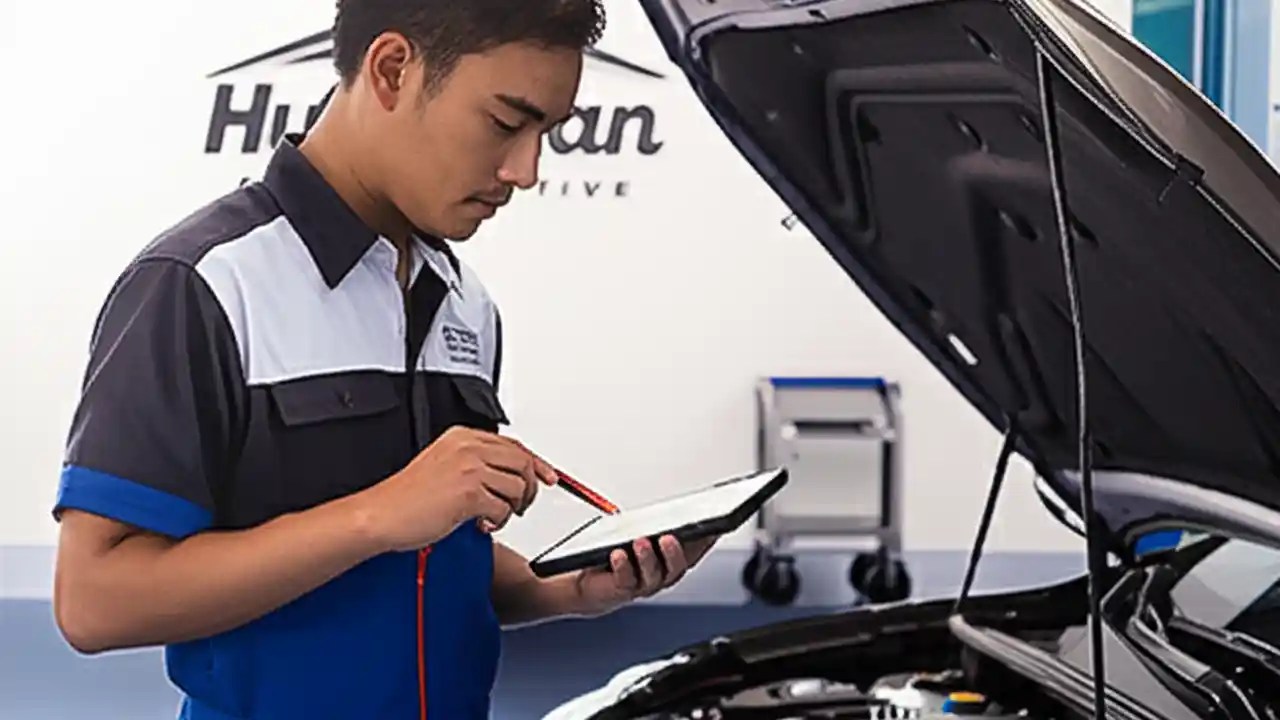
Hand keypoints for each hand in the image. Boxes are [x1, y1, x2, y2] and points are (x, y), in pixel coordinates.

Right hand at [359, 426, 557, 552]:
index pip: (514, 444)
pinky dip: (498, 521)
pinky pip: (503, 508)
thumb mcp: (444, 464)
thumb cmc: (407, 496)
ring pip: (517, 487)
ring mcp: (469, 468)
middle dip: (530, 487)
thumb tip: (510, 473)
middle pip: (522, 462)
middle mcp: (467, 447)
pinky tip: (480, 523)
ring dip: (511, 508)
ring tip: (493, 516)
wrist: (382, 514)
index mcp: (462, 436)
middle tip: (521, 505)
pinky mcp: (468, 493)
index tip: (548, 477)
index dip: (536, 463)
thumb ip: (476, 462)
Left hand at [573, 534, 718, 615]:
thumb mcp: (642, 531)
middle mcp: (662, 575)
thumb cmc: (622, 552)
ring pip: (652, 575)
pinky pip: (625, 580)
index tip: (710, 527)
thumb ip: (659, 523)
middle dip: (674, 553)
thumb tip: (679, 505)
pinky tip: (618, 554)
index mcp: (672, 559)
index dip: (705, 541)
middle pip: (676, 567)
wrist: (594, 583)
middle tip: (668, 537)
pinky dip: (623, 567)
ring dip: (647, 558)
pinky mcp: (622, 589)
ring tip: (640, 542)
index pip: (695, 550)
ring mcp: (644, 584)